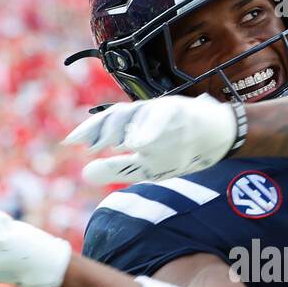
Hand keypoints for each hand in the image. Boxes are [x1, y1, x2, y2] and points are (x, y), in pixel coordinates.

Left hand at [67, 94, 242, 184]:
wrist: (218, 135)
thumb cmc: (180, 148)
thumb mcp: (147, 164)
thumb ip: (117, 168)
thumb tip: (85, 174)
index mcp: (137, 122)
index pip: (108, 122)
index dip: (89, 130)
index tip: (69, 142)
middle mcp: (147, 113)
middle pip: (121, 115)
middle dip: (104, 130)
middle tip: (90, 145)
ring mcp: (165, 111)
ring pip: (139, 114)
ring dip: (125, 128)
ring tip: (113, 145)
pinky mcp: (183, 112)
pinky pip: (163, 117)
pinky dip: (149, 128)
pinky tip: (138, 143)